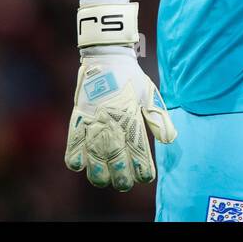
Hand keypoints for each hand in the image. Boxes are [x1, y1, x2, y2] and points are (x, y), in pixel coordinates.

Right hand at [64, 47, 177, 190]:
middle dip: (121, 176)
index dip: (142, 168)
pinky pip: (73, 143)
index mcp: (132, 117)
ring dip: (99, 172)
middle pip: (116, 158)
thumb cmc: (131, 78)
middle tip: (125, 184)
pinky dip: (75, 157)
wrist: (107, 58)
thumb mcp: (149, 95)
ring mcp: (93, 121)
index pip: (138, 150)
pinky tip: (81, 165)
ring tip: (104, 181)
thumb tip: (169, 139)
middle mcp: (112, 122)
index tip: (145, 178)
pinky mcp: (78, 118)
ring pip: (94, 157)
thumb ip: (158, 118)